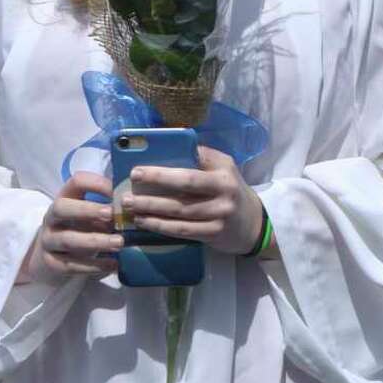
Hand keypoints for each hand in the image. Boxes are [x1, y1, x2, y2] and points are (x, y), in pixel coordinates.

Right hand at [17, 172, 121, 282]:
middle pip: (61, 208)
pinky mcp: (51, 263)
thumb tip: (135, 206)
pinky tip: (113, 265)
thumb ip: (108, 209)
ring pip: (67, 239)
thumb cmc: (80, 230)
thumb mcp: (92, 216)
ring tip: (119, 243)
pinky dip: (93, 265)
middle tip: (111, 215)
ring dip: (95, 240)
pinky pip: (70, 264)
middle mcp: (52, 217)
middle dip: (86, 210)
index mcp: (66, 198)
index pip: (76, 182)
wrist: (55, 257)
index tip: (116, 192)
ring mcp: (49, 240)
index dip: (96, 184)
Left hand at [122, 145, 264, 254]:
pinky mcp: (213, 234)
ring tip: (130, 206)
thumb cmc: (231, 190)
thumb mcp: (224, 168)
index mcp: (223, 172)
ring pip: (180, 212)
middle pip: (185, 188)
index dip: (163, 170)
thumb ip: (202, 158)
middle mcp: (223, 193)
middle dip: (154, 185)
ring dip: (152, 209)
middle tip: (129, 185)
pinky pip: (182, 231)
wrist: (254, 223)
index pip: (191, 168)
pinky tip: (144, 222)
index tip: (137, 169)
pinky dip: (161, 226)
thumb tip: (168, 147)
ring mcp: (219, 215)